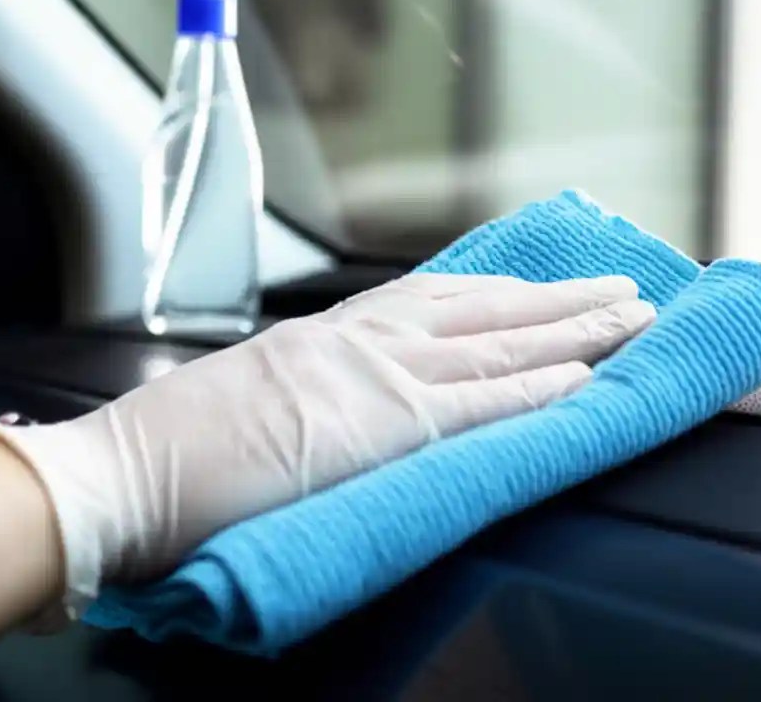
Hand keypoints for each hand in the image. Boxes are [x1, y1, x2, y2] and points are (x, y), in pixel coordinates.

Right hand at [0, 273, 653, 616]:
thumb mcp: (249, 399)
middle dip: (561, 301)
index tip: (544, 284)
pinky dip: (538, 387)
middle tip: (624, 289)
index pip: (434, 300)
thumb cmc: (170, 452)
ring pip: (498, 344)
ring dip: (574, 332)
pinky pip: (480, 401)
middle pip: (484, 309)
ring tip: (634, 321)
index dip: (500, 292)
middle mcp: (359, 342)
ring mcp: (374, 378)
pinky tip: (587, 380)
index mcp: (327, 336)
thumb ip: (307, 395)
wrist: (127, 476)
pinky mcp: (382, 427)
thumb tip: (334, 410)